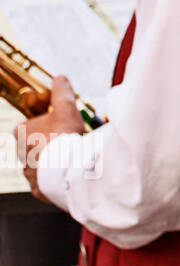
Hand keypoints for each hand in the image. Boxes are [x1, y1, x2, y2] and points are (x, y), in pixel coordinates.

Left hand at [13, 76, 82, 202]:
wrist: (67, 168)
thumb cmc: (63, 136)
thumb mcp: (66, 107)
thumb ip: (62, 91)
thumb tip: (59, 77)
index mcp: (21, 133)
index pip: (31, 126)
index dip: (49, 125)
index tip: (63, 126)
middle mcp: (20, 154)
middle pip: (37, 146)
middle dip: (52, 144)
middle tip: (71, 142)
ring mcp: (29, 173)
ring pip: (42, 164)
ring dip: (55, 162)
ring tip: (74, 159)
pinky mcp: (38, 189)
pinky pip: (47, 182)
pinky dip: (57, 178)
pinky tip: (70, 174)